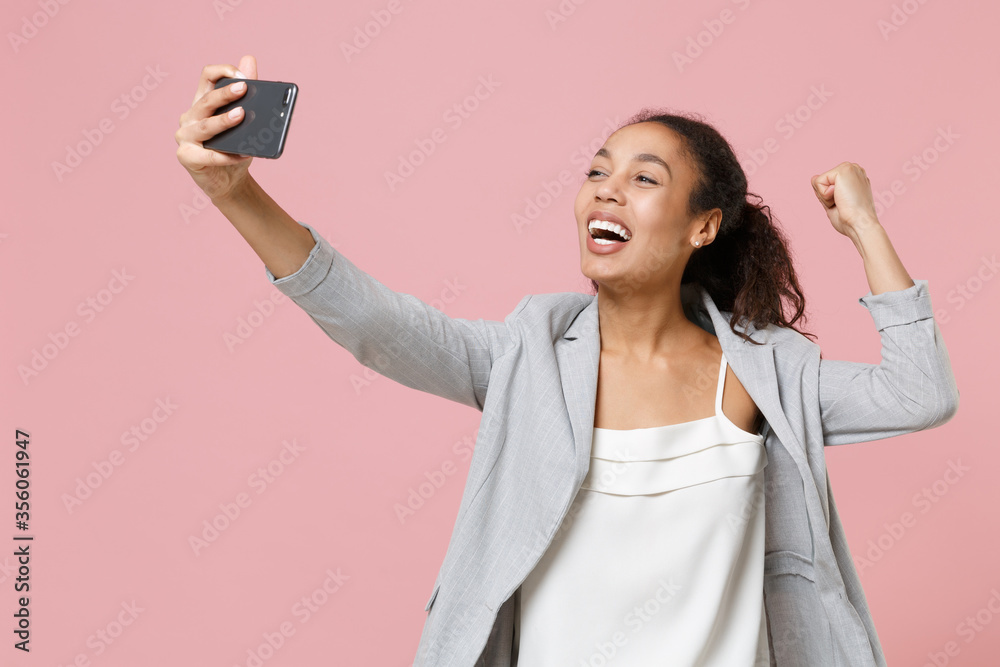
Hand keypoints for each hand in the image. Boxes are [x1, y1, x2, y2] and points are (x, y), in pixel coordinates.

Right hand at [175, 55, 257, 201]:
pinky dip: (226, 156)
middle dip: (225, 93)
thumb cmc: (235, 148)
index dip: (223, 72)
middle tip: (244, 88)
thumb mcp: (244, 122)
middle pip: (206, 100)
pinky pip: (208, 155)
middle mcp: (190, 116)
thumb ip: (247, 93)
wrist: (230, 182)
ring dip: (223, 120)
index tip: (243, 76)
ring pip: (205, 126)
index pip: (207, 77)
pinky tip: (244, 154)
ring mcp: (185, 136)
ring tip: (241, 116)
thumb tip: (250, 60)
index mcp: (203, 102)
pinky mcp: (186, 157)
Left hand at [810, 162, 879, 235]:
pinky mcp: (844, 169)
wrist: (860, 223)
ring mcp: (850, 168)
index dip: (828, 198)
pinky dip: (824, 195)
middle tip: (843, 204)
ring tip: (842, 201)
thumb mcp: (833, 203)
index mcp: (853, 178)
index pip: (827, 184)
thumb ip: (824, 191)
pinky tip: (840, 197)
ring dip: (825, 197)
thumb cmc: (850, 219)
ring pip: (818, 181)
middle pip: (821, 181)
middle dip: (826, 197)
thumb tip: (814, 177)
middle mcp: (853, 170)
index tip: (844, 204)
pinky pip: (818, 182)